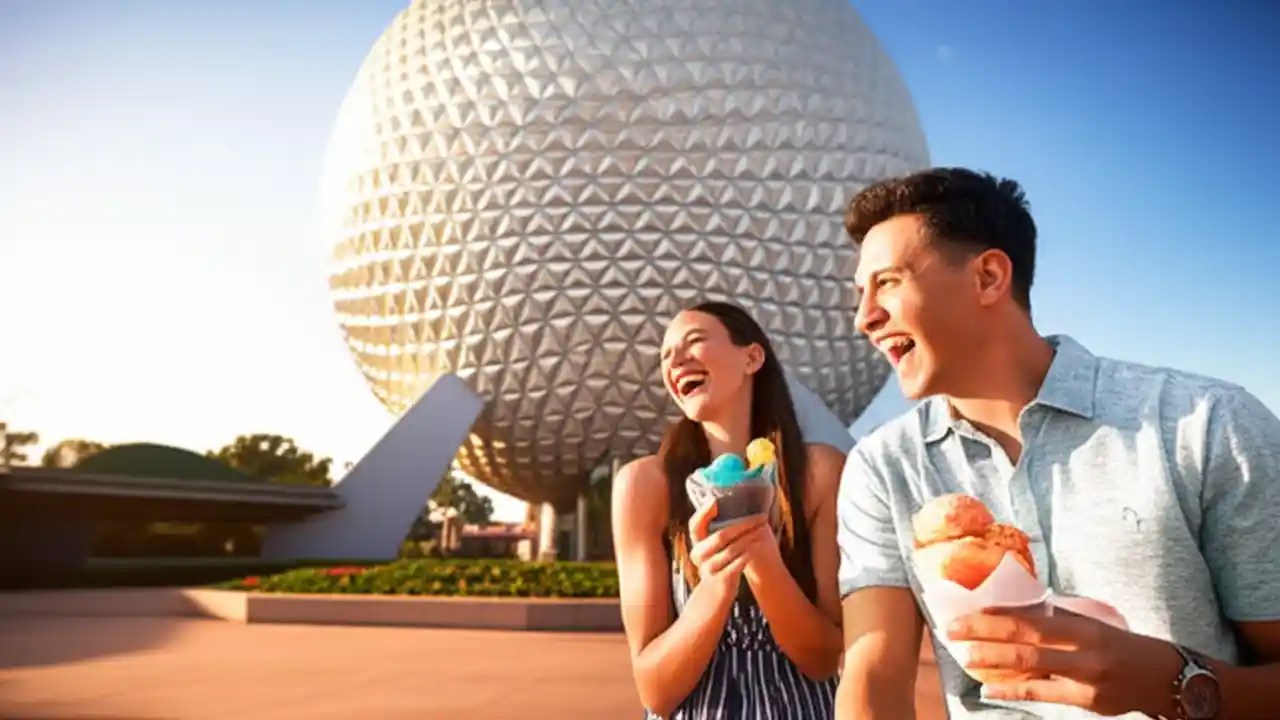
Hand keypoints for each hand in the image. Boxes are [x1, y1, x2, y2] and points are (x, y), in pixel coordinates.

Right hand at [688, 501, 767, 596]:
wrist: (714, 594)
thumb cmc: (718, 563)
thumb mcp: (712, 548)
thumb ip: (716, 530)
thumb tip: (724, 503)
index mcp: (696, 544)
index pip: (695, 525)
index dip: (703, 513)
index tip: (715, 500)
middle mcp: (699, 555)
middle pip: (721, 536)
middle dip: (744, 525)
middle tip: (760, 517)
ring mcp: (709, 568)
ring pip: (732, 550)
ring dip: (750, 538)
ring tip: (763, 530)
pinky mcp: (721, 579)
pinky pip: (737, 564)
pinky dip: (748, 554)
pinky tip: (757, 547)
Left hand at [946, 607, 1181, 716]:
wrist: (1165, 676)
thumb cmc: (1121, 645)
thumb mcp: (1093, 625)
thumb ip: (1057, 620)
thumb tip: (1015, 611)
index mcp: (1083, 625)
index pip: (1031, 618)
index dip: (997, 615)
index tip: (969, 612)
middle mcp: (1083, 649)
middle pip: (1025, 640)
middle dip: (984, 634)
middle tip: (953, 631)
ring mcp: (1084, 676)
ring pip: (1030, 667)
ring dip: (993, 661)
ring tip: (965, 657)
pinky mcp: (1086, 700)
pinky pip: (1042, 694)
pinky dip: (1013, 691)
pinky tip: (990, 689)